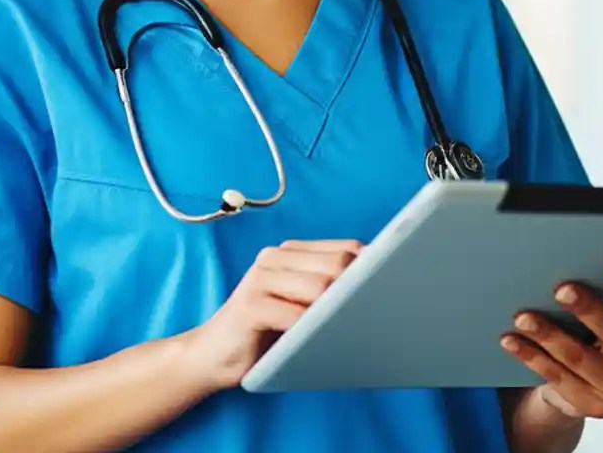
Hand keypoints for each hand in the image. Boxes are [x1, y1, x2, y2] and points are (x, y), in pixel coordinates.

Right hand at [178, 239, 362, 390]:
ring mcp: (259, 279)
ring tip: (343, 330)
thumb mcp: (296, 304)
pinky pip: (295, 315)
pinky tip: (314, 341)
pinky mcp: (250, 306)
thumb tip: (376, 284)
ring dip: (336, 311)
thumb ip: (324, 288)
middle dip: (357, 289)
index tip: (392, 285)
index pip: (344, 248)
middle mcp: (273, 258)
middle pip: (337, 265)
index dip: (371, 266)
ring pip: (319, 287)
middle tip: (372, 314)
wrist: (210, 354)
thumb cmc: (262, 331)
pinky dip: (311, 329)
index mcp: (289, 252)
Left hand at [500, 261, 602, 419]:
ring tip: (523, 317)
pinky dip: (531, 356)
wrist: (590, 386)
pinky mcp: (591, 405)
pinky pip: (555, 376)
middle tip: (562, 289)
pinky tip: (511, 340)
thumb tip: (575, 256)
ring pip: (579, 357)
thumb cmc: (602, 335)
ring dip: (549, 335)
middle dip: (588, 310)